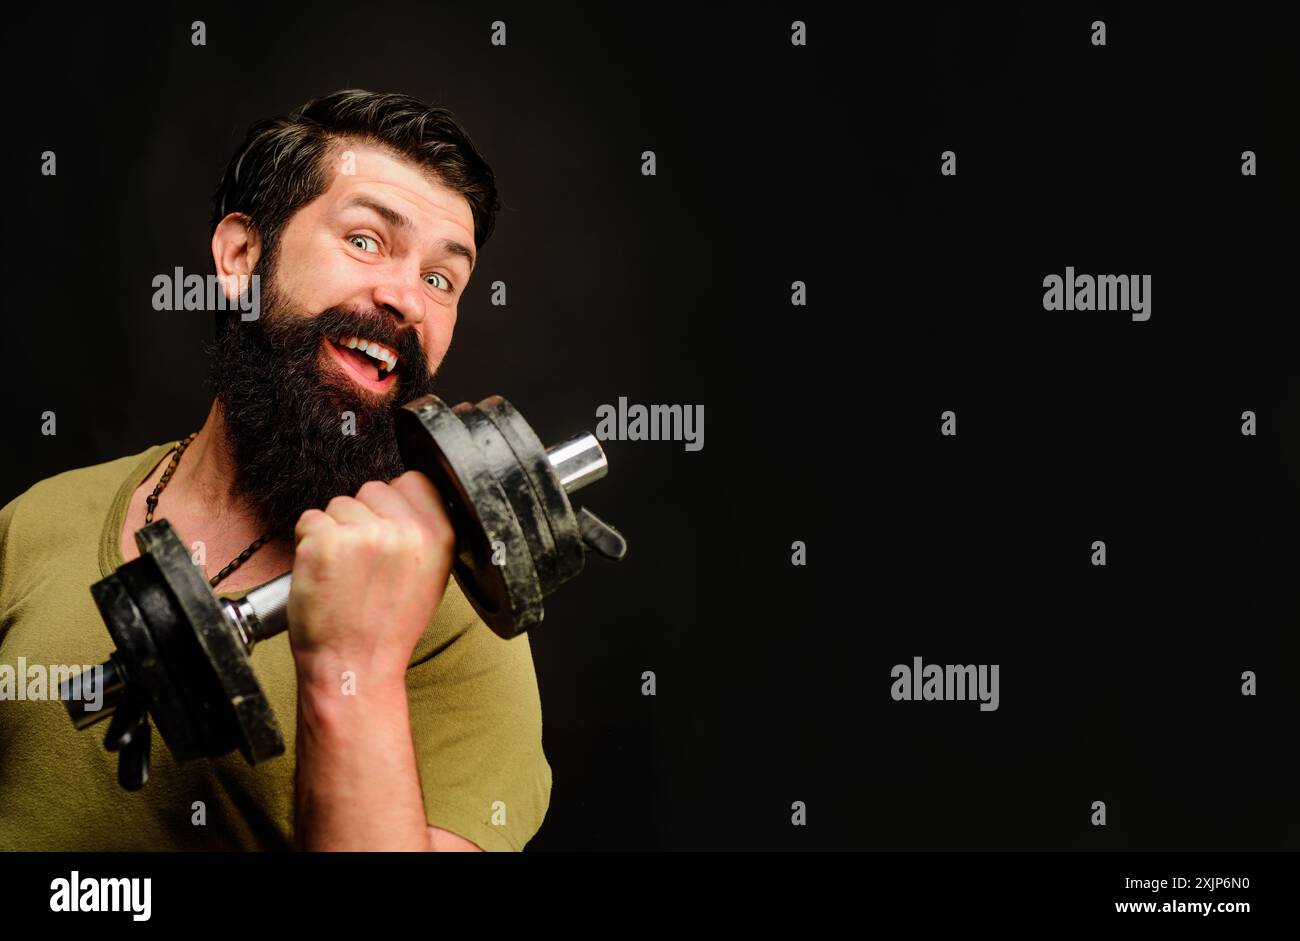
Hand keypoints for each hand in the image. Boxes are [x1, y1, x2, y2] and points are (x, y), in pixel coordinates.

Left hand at [287, 471, 454, 684]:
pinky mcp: (325, 543)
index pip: (413, 481)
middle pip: (372, 489)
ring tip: (343, 572)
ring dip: (333, 531)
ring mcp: (365, 535)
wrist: (354, 666)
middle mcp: (406, 532)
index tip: (385, 528)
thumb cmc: (386, 628)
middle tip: (361, 561)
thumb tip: (403, 500)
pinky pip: (309, 520)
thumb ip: (424, 533)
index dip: (392, 503)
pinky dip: (308, 543)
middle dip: (361, 517)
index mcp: (438, 537)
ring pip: (338, 504)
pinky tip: (323, 573)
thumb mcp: (431, 578)